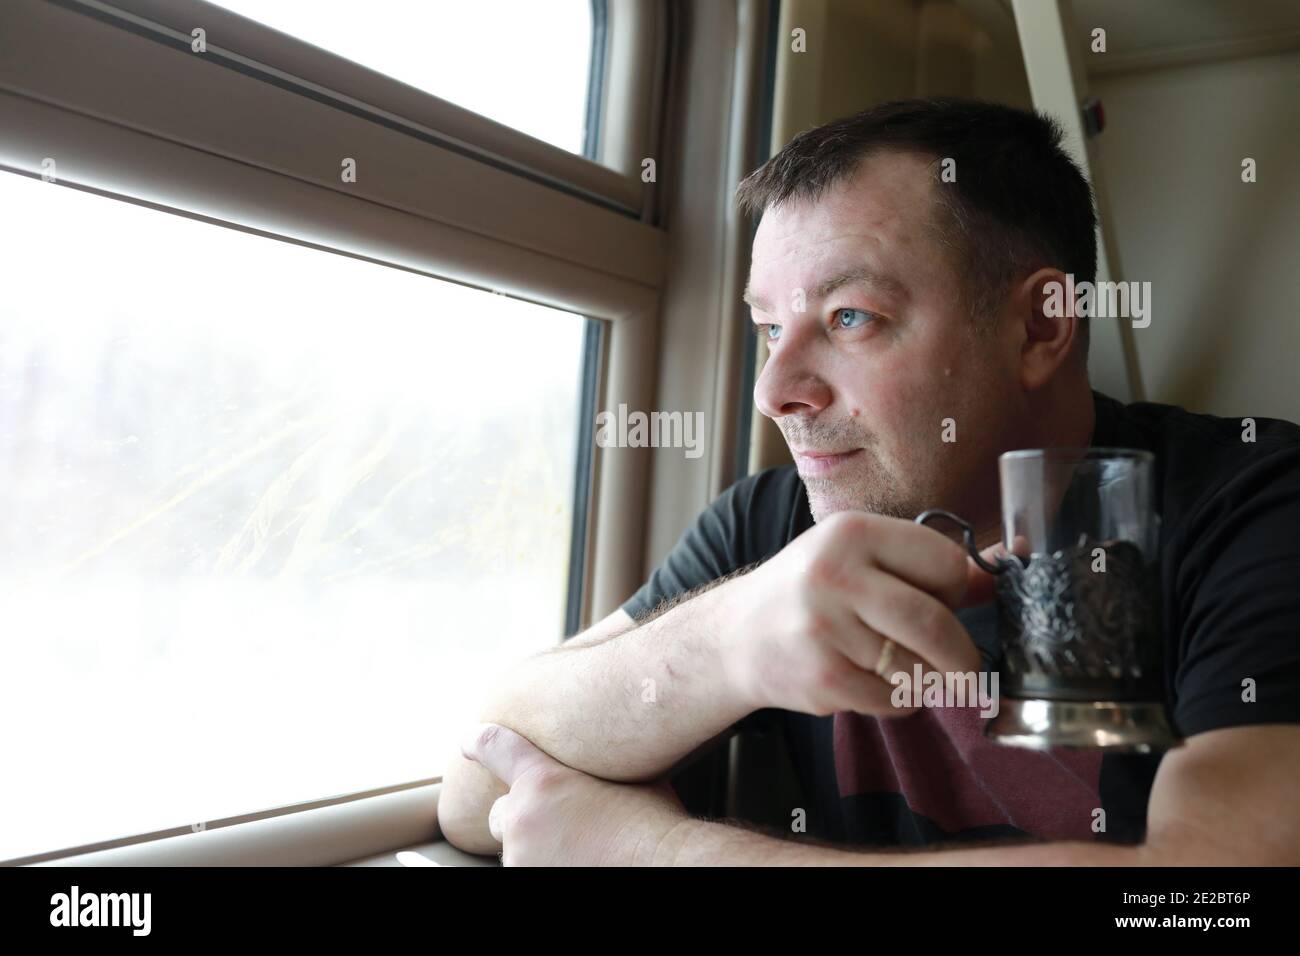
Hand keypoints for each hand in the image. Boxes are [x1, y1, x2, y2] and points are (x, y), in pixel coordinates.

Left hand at [460, 723, 689, 865]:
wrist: (665, 864)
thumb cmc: (654, 824)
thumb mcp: (627, 778)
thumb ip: (595, 770)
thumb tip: (606, 757)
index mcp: (544, 782)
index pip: (498, 749)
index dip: (480, 742)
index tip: (469, 742)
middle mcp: (524, 819)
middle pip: (505, 815)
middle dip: (526, 818)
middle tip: (563, 826)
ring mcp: (522, 859)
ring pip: (517, 852)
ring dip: (540, 850)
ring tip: (583, 851)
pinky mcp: (529, 882)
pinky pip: (528, 871)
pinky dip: (547, 868)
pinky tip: (582, 863)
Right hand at [720, 510, 996, 717]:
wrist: (736, 635)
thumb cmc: (811, 591)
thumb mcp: (859, 555)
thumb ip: (924, 562)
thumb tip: (1004, 571)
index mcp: (852, 533)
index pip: (945, 562)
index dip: (957, 588)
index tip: (945, 599)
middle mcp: (834, 575)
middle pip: (935, 623)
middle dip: (962, 655)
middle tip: (966, 667)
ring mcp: (824, 629)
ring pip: (918, 669)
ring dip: (924, 679)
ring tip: (896, 665)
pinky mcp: (821, 679)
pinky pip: (893, 701)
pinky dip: (898, 701)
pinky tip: (870, 682)